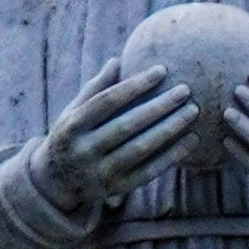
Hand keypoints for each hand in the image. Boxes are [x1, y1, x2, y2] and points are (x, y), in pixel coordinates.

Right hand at [33, 57, 195, 221]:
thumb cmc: (71, 136)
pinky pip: (149, 172)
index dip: (135, 85)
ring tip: (192, 111)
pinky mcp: (116, 189)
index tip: (162, 69)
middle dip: (159, 106)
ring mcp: (101, 173)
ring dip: (170, 130)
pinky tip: (191, 140)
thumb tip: (118, 60)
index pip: (108, 101)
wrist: (55, 183)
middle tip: (185, 90)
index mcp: (73, 125)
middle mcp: (85, 150)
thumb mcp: (73, 111)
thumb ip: (95, 88)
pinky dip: (171, 156)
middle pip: (127, 125)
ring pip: (141, 149)